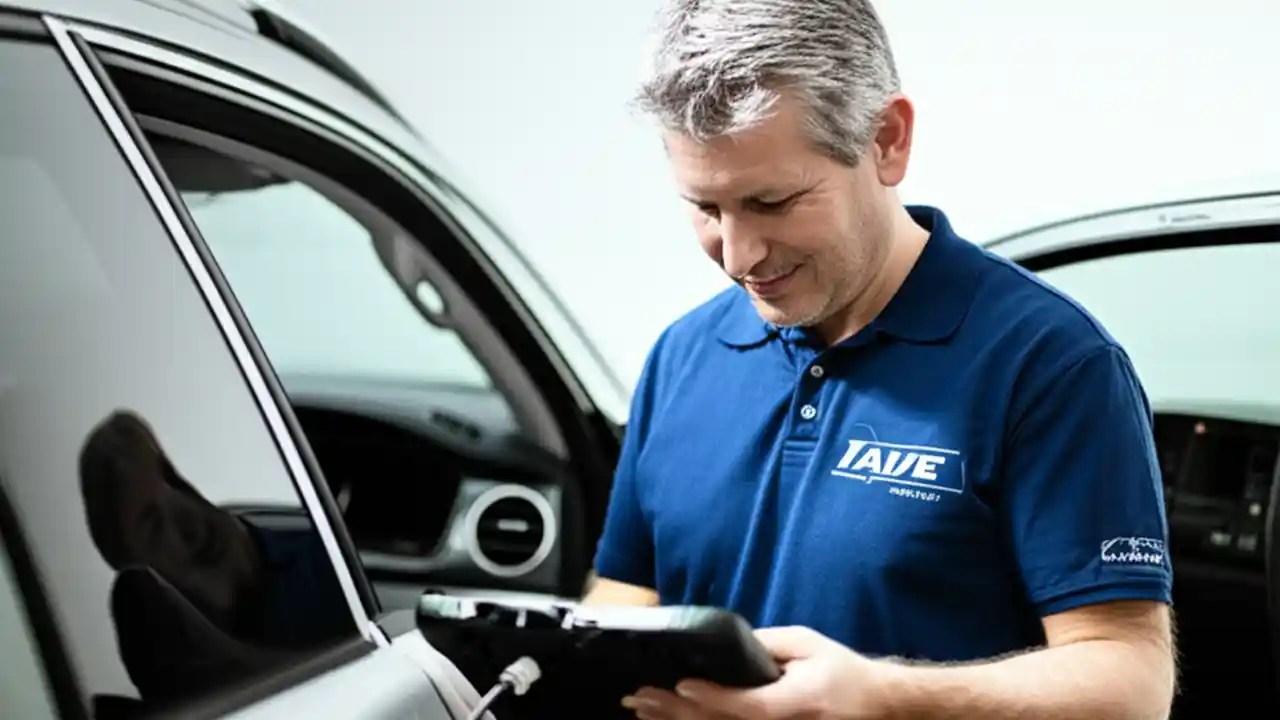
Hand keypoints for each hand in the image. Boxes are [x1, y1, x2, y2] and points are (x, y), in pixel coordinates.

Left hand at [620, 626, 891, 719]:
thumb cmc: (839, 671)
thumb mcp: (807, 644)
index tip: (681, 685)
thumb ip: (768, 643)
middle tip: (640, 697)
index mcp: (797, 703)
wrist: (873, 706)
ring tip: (643, 710)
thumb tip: (724, 642)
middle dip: (677, 713)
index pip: (749, 706)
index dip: (713, 698)